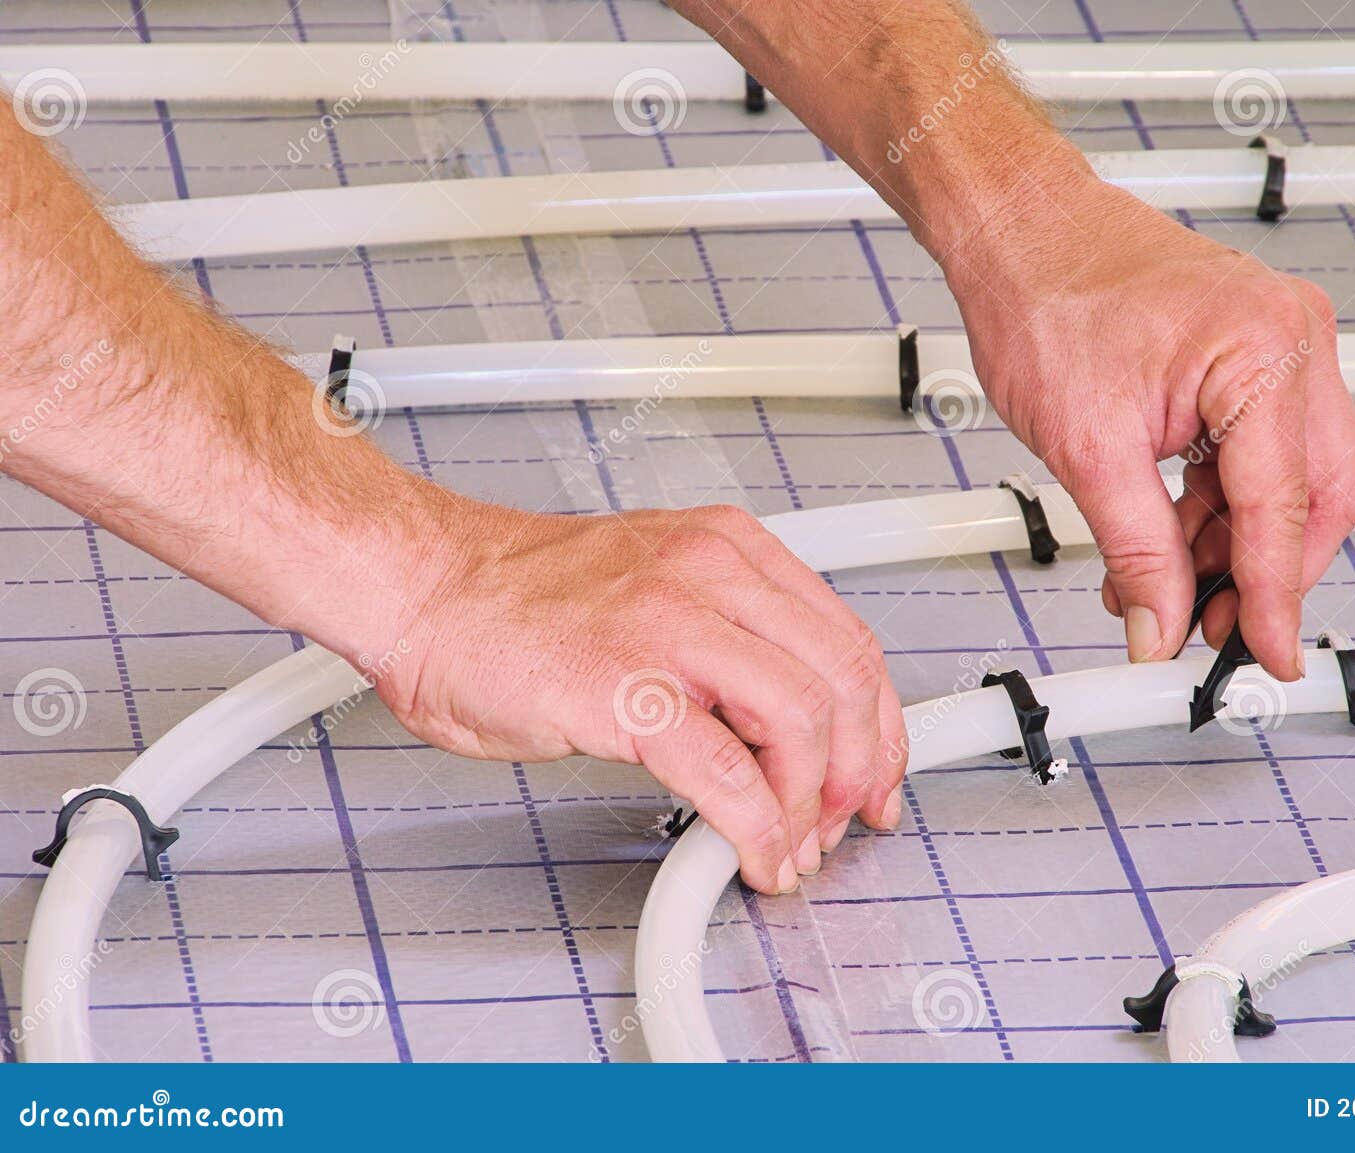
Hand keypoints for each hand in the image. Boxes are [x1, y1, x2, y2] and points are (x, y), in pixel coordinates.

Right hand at [366, 500, 907, 893]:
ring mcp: (668, 627)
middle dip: (860, 769)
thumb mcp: (658, 593)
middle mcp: (711, 575)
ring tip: (793, 844)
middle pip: (844, 679)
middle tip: (842, 820)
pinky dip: (756, 828)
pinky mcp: (624, 688)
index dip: (879, 724)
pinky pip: (725, 773)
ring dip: (812, 803)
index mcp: (729, 549)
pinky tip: (753, 853)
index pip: (849, 639)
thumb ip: (730, 646)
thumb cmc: (523, 601)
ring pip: (802, 721)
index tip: (877, 774)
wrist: (425, 590)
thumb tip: (789, 733)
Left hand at [942, 170, 1354, 678]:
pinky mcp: (1250, 356)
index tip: (1269, 657)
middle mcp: (1293, 339)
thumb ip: (1136, 551)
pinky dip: (1216, 506)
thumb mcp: (1087, 448)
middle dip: (1260, 572)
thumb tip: (1160, 625)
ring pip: (1288, 482)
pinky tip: (1167, 541)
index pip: (1284, 506)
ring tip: (1159, 584)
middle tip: (1207, 627)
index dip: (1275, 597)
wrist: (1017, 231)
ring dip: (1229, 544)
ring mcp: (1278, 344)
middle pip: (1314, 497)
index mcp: (1266, 350)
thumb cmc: (1044, 297)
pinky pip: (1257, 453)